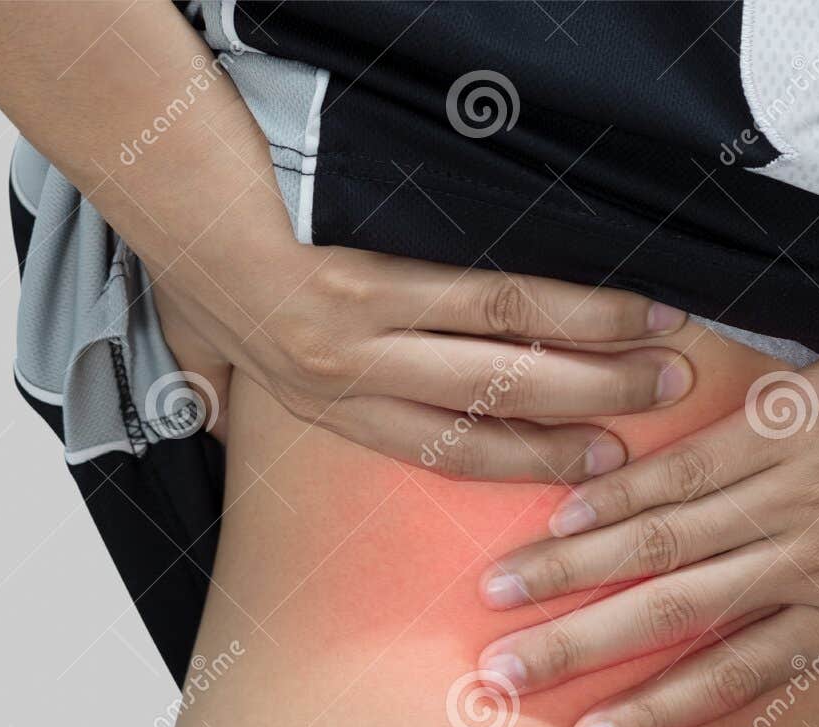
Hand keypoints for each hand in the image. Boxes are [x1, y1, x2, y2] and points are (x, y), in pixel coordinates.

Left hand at [144, 239, 691, 480]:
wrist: (153, 170)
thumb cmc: (183, 251)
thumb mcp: (195, 343)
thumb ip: (219, 390)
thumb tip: (214, 418)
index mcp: (322, 400)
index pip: (446, 449)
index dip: (531, 461)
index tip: (595, 463)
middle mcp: (352, 378)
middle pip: (494, 409)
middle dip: (591, 411)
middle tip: (664, 405)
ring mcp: (368, 324)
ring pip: (507, 354)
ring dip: (598, 354)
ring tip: (666, 346)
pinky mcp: (375, 270)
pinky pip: (490, 293)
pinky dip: (563, 301)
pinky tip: (617, 299)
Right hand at [473, 293, 818, 726]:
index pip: (736, 677)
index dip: (657, 712)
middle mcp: (810, 565)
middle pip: (673, 617)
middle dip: (579, 653)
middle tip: (500, 678)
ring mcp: (793, 493)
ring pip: (663, 543)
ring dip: (575, 570)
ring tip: (501, 594)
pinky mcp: (789, 422)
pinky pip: (689, 466)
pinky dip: (626, 488)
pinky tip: (567, 508)